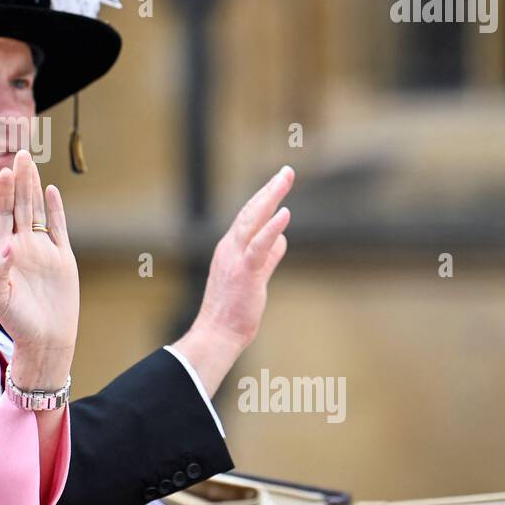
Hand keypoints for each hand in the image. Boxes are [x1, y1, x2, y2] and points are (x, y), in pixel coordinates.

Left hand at [0, 150, 77, 390]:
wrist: (46, 340)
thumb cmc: (18, 323)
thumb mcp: (0, 298)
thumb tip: (5, 247)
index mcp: (4, 253)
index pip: (1, 215)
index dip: (1, 194)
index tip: (3, 172)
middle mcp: (23, 246)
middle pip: (20, 206)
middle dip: (19, 180)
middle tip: (20, 153)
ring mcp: (43, 250)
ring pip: (38, 211)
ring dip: (34, 188)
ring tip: (31, 163)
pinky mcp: (62, 258)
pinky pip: (58, 228)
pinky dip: (55, 209)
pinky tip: (51, 191)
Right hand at [173, 166, 293, 388]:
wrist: (217, 334)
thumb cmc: (234, 311)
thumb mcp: (254, 279)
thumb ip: (268, 258)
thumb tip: (282, 240)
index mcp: (230, 249)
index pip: (249, 217)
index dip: (265, 198)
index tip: (279, 182)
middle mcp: (229, 248)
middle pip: (250, 211)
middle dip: (269, 189)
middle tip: (287, 171)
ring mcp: (235, 258)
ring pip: (252, 220)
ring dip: (270, 198)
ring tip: (285, 179)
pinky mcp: (245, 272)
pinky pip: (259, 246)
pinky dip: (271, 228)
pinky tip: (284, 213)